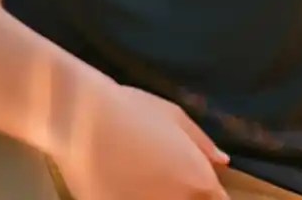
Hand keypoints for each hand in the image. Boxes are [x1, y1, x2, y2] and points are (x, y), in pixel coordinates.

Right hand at [50, 81, 230, 199]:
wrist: (79, 120)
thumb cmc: (130, 110)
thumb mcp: (174, 116)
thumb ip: (202, 144)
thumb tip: (222, 162)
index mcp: (198, 181)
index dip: (209, 193)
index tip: (199, 186)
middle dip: (185, 194)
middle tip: (162, 174)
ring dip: (157, 195)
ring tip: (138, 176)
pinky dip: (129, 196)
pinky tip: (119, 183)